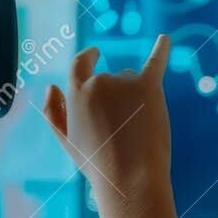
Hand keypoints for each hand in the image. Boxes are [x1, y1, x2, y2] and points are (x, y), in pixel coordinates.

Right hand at [43, 36, 172, 200]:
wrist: (130, 179)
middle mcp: (98, 82)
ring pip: (132, 80)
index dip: (88, 57)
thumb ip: (53, 113)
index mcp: (75, 92)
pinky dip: (162, 49)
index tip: (96, 52)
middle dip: (118, 98)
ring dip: (135, 97)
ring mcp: (125, 83)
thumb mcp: (67, 142)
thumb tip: (51, 86)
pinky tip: (165, 39)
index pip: (80, 64)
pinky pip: (156, 62)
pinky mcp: (150, 88)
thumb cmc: (97, 165)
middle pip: (111, 79)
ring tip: (138, 131)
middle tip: (123, 131)